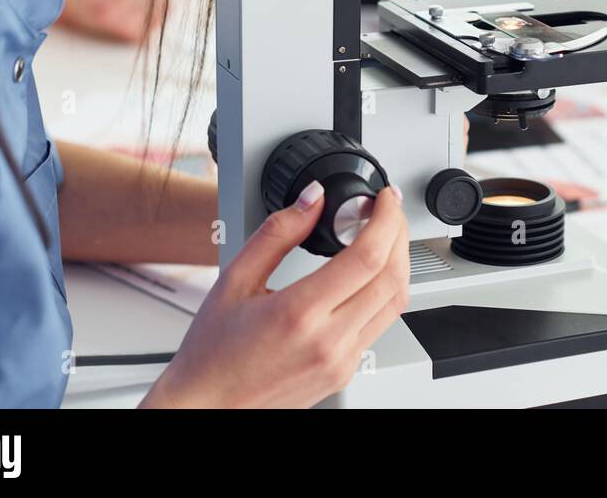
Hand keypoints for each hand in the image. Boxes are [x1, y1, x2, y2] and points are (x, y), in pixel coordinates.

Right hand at [141, 184, 409, 407]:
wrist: (207, 408)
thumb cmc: (212, 354)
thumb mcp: (234, 280)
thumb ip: (277, 233)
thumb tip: (312, 199)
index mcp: (299, 314)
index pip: (368, 257)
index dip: (387, 219)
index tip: (385, 198)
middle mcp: (328, 342)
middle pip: (392, 277)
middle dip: (400, 233)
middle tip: (389, 210)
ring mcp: (341, 362)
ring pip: (395, 303)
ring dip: (399, 263)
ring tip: (385, 236)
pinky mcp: (345, 373)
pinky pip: (381, 325)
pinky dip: (384, 292)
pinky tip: (370, 275)